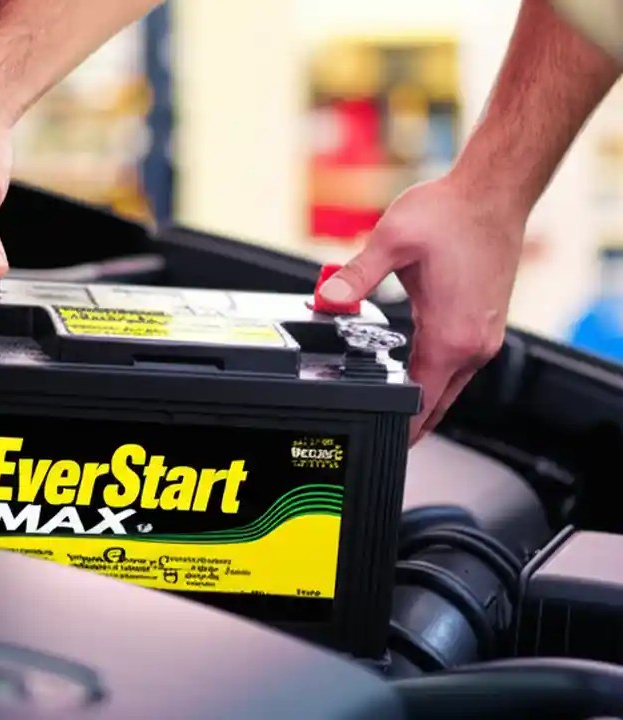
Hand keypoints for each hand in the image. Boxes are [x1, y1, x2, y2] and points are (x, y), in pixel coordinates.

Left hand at [318, 176, 525, 443]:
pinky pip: (458, 362)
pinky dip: (436, 372)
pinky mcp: (486, 321)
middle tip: (380, 433)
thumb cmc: (450, 214)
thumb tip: (327, 299)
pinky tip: (413, 366)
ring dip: (423, 395)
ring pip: (450, 383)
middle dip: (410, 420)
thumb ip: (355, 277)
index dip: (401, 427)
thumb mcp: (391, 243)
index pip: (422, 402)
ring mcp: (484, 333)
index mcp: (450, 335)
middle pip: (438, 402)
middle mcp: (474, 342)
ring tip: (391, 404)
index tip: (383, 442)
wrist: (493, 192)